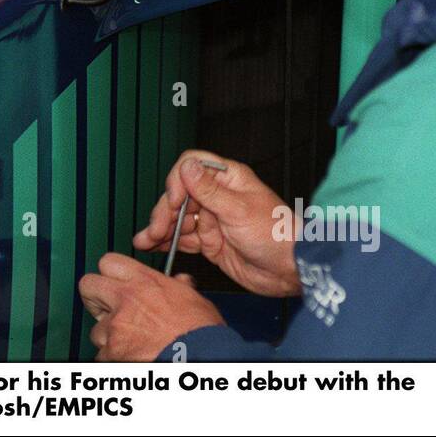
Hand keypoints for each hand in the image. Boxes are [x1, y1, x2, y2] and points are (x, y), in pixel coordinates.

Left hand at [78, 253, 224, 361]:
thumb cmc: (201, 331)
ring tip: (129, 341)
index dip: (110, 273)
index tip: (114, 282)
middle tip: (108, 308)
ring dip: (108, 335)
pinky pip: (102, 354)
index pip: (108, 262)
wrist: (200, 357)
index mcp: (144, 281)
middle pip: (88, 286)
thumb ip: (177, 286)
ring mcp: (115, 326)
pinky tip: (131, 356)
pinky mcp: (112, 351)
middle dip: (95, 298)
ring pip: (95, 327)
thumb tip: (179, 281)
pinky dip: (113, 357)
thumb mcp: (192, 298)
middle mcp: (125, 299)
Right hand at [133, 150, 301, 297]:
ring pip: (177, 218)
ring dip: (160, 228)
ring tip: (145, 241)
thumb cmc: (277, 234)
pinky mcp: (210, 242)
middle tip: (157, 230)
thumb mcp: (239, 210)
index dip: (178, 181)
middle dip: (165, 211)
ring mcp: (212, 220)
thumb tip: (186, 167)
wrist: (290, 270)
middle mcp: (217, 196)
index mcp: (228, 179)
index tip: (174, 202)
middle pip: (180, 195)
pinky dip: (167, 242)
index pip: (192, 166)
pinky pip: (183, 238)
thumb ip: (209, 191)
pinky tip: (152, 246)